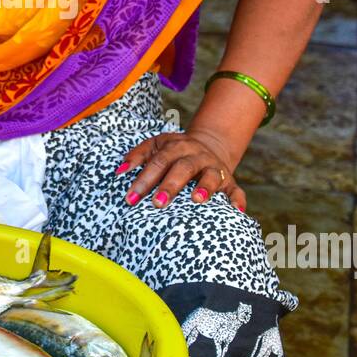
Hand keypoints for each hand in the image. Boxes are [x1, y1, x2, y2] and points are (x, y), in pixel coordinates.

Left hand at [115, 130, 246, 211]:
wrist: (208, 146)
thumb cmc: (174, 152)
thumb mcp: (155, 146)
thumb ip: (137, 156)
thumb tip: (119, 172)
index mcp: (176, 146)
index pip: (158, 162)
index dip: (144, 180)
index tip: (131, 198)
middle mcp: (197, 155)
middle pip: (183, 168)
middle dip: (170, 185)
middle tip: (158, 203)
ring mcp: (214, 168)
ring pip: (210, 176)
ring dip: (205, 187)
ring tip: (197, 200)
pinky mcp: (229, 181)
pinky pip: (236, 190)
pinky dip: (237, 200)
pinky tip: (236, 211)